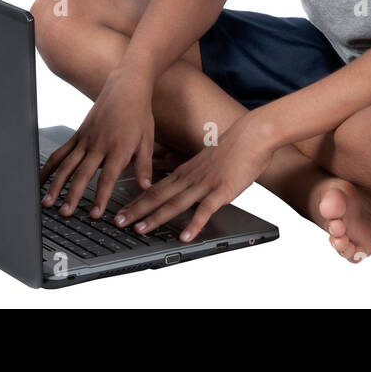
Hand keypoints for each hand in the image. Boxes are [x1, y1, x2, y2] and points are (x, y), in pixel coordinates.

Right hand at [39, 68, 154, 217]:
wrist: (126, 87)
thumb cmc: (139, 113)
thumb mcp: (147, 141)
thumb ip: (144, 166)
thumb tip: (146, 188)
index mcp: (118, 149)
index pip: (107, 178)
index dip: (100, 197)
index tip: (95, 214)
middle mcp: (99, 145)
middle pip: (82, 174)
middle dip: (72, 196)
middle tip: (65, 213)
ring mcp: (85, 139)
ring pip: (67, 165)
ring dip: (56, 185)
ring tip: (48, 202)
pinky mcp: (78, 134)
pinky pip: (60, 152)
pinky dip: (50, 167)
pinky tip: (41, 180)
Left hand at [114, 113, 274, 242]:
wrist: (252, 135)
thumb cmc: (232, 148)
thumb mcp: (204, 161)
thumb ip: (192, 175)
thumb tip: (181, 186)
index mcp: (184, 171)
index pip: (154, 188)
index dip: (136, 200)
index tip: (120, 211)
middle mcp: (190, 178)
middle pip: (158, 196)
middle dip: (136, 210)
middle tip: (117, 222)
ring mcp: (205, 184)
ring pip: (175, 203)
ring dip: (156, 218)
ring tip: (140, 230)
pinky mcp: (222, 190)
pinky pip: (205, 210)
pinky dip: (193, 224)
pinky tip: (184, 236)